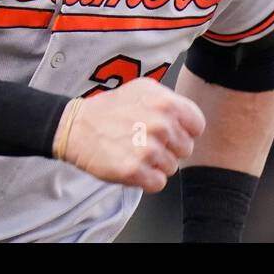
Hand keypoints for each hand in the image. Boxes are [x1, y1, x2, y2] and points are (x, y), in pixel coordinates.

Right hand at [56, 78, 205, 192]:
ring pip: (172, 167)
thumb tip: (188, 117)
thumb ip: (171, 102)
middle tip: (146, 141)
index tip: (169, 131)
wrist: (77, 127)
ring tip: (135, 151)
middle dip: (169, 148)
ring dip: (156, 164)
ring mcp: (148, 149)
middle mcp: (160, 126)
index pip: (197, 126)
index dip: (184, 130)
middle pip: (186, 149)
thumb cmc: (111, 109)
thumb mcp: (144, 89)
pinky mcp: (134, 171)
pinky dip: (147, 179)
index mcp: (167, 104)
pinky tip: (132, 164)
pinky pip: (158, 183)